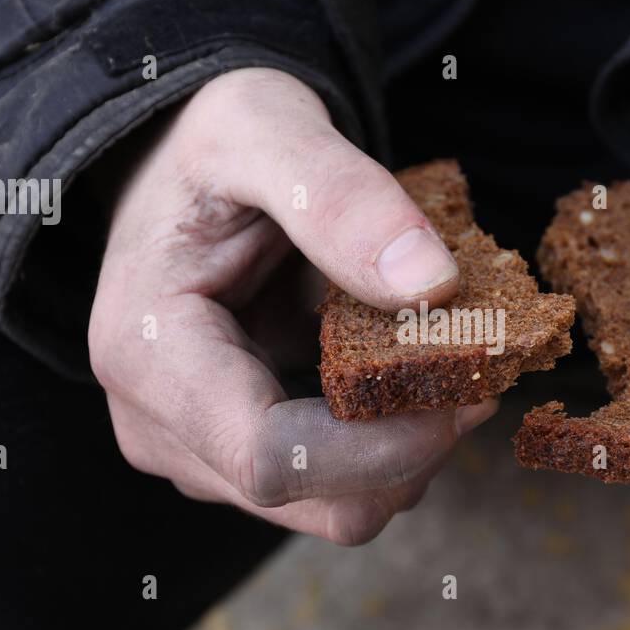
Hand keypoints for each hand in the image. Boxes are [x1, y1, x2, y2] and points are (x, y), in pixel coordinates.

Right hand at [88, 67, 495, 544]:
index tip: (472, 392)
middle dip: (414, 451)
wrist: (174, 165)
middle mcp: (159, 427)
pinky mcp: (236, 454)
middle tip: (481, 374)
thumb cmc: (207, 141)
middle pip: (315, 499)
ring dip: (408, 449)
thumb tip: (432, 287)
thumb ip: (341, 197)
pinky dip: (389, 441)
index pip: (273, 460)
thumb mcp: (264, 126)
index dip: (386, 447)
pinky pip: (334, 481)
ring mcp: (198, 452)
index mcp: (148, 355)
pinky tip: (411, 375)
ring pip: (333, 504)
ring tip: (445, 362)